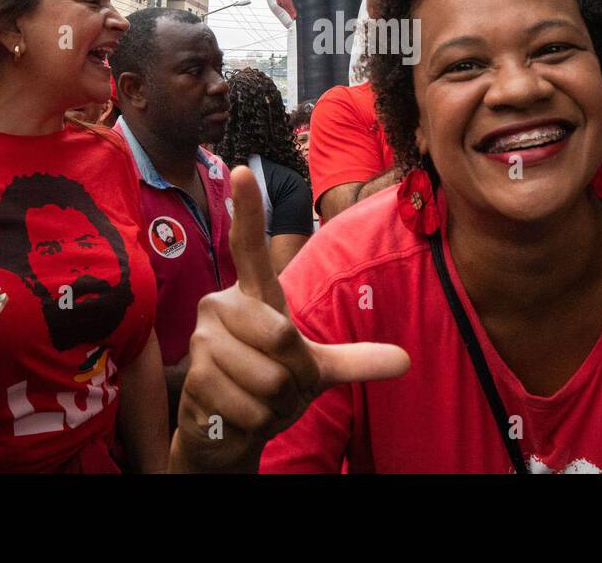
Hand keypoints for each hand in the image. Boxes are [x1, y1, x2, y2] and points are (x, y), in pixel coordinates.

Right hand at [168, 166, 407, 472]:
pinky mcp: (195, 375)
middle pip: (285, 338)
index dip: (248, 210)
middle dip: (296, 377)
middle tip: (281, 385)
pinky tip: (240, 417)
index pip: (250, 247)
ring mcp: (203, 338)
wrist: (229, 430)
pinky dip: (258, 422)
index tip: (243, 171)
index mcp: (253, 294)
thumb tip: (406, 361)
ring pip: (270, 377)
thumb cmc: (272, 386)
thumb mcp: (318, 370)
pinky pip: (251, 405)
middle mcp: (220, 305)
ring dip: (276, 404)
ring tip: (258, 401)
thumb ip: (357, 359)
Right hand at [270, 0, 302, 20]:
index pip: (287, 2)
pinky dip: (280, 5)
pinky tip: (283, 7)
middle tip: (292, 19)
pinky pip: (276, 0)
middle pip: (282, 5)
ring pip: (278, 4)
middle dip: (287, 13)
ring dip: (283, 10)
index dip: (291, 10)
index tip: (294, 16)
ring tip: (288, 15)